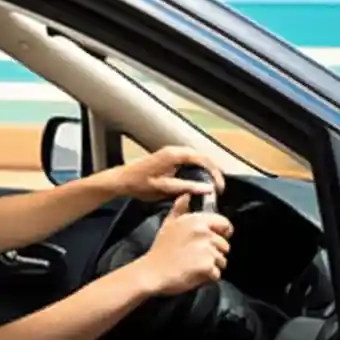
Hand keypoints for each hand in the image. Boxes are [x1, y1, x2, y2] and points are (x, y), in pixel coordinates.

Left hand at [99, 146, 225, 201]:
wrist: (121, 180)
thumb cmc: (139, 184)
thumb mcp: (164, 188)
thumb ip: (187, 187)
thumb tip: (208, 188)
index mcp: (175, 155)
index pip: (203, 159)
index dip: (214, 173)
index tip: (219, 187)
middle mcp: (175, 150)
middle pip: (202, 157)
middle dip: (213, 172)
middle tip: (219, 188)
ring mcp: (172, 152)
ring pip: (197, 159)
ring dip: (207, 170)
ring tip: (213, 185)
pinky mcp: (170, 157)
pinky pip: (190, 161)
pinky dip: (198, 170)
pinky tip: (200, 181)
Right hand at [131, 195, 233, 295]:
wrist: (152, 273)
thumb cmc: (160, 250)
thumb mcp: (169, 224)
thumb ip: (180, 209)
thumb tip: (186, 195)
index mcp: (197, 221)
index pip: (225, 223)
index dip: (223, 232)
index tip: (217, 238)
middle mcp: (204, 233)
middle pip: (224, 245)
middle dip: (215, 252)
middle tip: (197, 256)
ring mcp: (207, 250)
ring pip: (222, 260)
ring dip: (212, 265)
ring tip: (194, 265)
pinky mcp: (207, 266)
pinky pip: (216, 273)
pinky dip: (208, 276)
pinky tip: (194, 274)